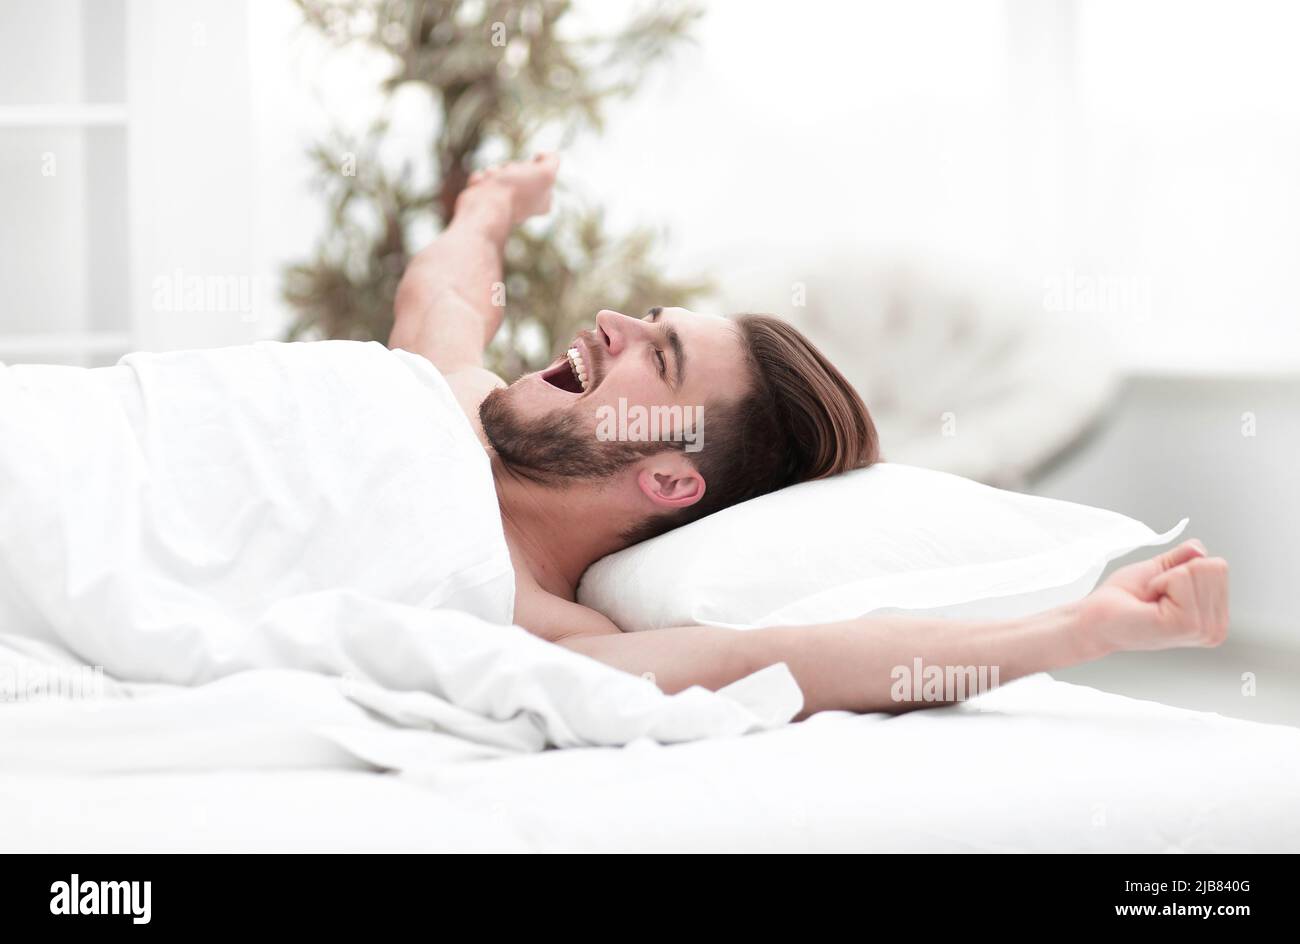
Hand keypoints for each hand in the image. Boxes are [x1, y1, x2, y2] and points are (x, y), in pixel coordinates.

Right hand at [462, 152, 559, 224]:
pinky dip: (480, 180)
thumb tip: (541, 156)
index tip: (529, 176)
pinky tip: (482, 190)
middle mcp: (524, 204)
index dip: (533, 167)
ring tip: (493, 185)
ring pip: (497, 172)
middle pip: (517, 168)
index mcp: (543, 202)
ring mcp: (502, 203)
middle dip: (510, 168)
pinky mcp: (484, 202)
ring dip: (493, 173)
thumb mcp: (546, 172)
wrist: (485, 208)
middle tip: (509, 180)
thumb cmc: (515, 191)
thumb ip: (552, 160)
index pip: (540, 171)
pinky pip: (482, 179)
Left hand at [1077, 539, 1228, 656]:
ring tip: (1151, 601)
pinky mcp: (1185, 625)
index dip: (1182, 569)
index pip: (1219, 566)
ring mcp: (1201, 630)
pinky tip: (1148, 605)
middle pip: (1213, 566)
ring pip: (1198, 569)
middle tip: (1154, 595)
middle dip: (1176, 573)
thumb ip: (1183, 558)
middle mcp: (1214, 630)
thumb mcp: (1159, 571)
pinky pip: (1181, 577)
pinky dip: (1159, 582)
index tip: (1162, 590)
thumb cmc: (1122, 599)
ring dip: (1165, 579)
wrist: (1094, 620)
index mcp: (1215, 619)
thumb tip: (1198, 548)